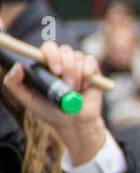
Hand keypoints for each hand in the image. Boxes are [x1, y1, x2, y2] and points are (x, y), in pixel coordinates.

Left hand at [2, 41, 107, 166]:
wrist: (73, 124)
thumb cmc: (49, 111)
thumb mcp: (27, 99)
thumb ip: (14, 84)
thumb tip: (16, 66)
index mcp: (46, 64)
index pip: (48, 48)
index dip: (51, 55)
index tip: (54, 70)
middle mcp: (62, 61)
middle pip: (64, 49)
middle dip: (66, 66)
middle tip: (66, 82)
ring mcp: (78, 65)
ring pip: (78, 57)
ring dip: (76, 74)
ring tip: (74, 90)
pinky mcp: (93, 71)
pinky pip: (91, 62)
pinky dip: (88, 74)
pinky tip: (85, 86)